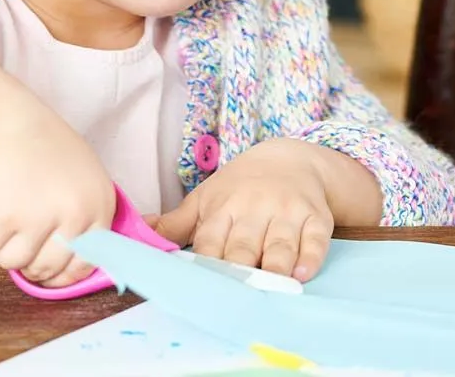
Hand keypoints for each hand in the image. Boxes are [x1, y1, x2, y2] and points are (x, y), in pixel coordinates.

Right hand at [0, 71, 115, 287]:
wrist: (1, 116)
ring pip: (13, 262)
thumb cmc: (39, 144)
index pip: (84, 264)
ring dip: (3, 241)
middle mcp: (75, 214)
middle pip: (47, 270)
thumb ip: (83, 220)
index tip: (46, 266)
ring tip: (5, 205)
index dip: (61, 271)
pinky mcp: (2, 217)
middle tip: (18, 227)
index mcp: (99, 204)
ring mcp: (38, 217)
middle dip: (28, 257)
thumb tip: (73, 269)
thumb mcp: (81, 176)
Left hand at [150, 138, 379, 281]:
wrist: (289, 158)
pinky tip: (302, 273)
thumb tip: (138, 234)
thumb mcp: (205, 199)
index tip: (199, 289)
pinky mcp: (315, 217)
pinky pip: (315, 239)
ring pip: (279, 244)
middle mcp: (253, 208)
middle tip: (233, 297)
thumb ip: (175, 224)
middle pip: (244, 245)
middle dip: (238, 269)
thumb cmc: (240, 187)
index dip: (205, 265)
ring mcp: (286, 212)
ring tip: (271, 288)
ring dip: (275, 266)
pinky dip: (310, 256)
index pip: (210, 241)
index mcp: (222, 208)